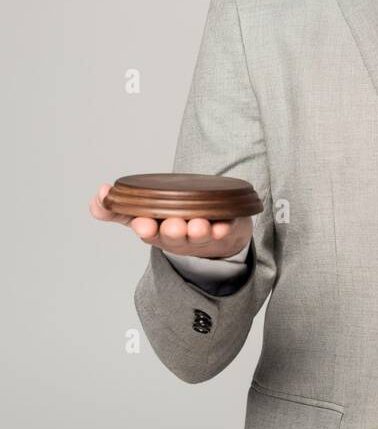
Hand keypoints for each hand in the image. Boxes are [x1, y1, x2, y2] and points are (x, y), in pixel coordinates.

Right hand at [89, 183, 252, 258]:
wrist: (212, 232)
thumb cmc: (170, 220)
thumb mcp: (140, 214)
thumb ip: (116, 207)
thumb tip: (100, 192)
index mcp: (156, 231)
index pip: (146, 230)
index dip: (144, 227)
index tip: (142, 224)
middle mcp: (177, 236)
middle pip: (173, 236)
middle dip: (172, 231)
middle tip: (173, 225)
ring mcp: (202, 235)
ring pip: (199, 235)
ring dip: (198, 231)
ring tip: (198, 225)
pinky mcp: (225, 230)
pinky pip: (226, 231)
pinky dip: (224, 229)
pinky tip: (223, 225)